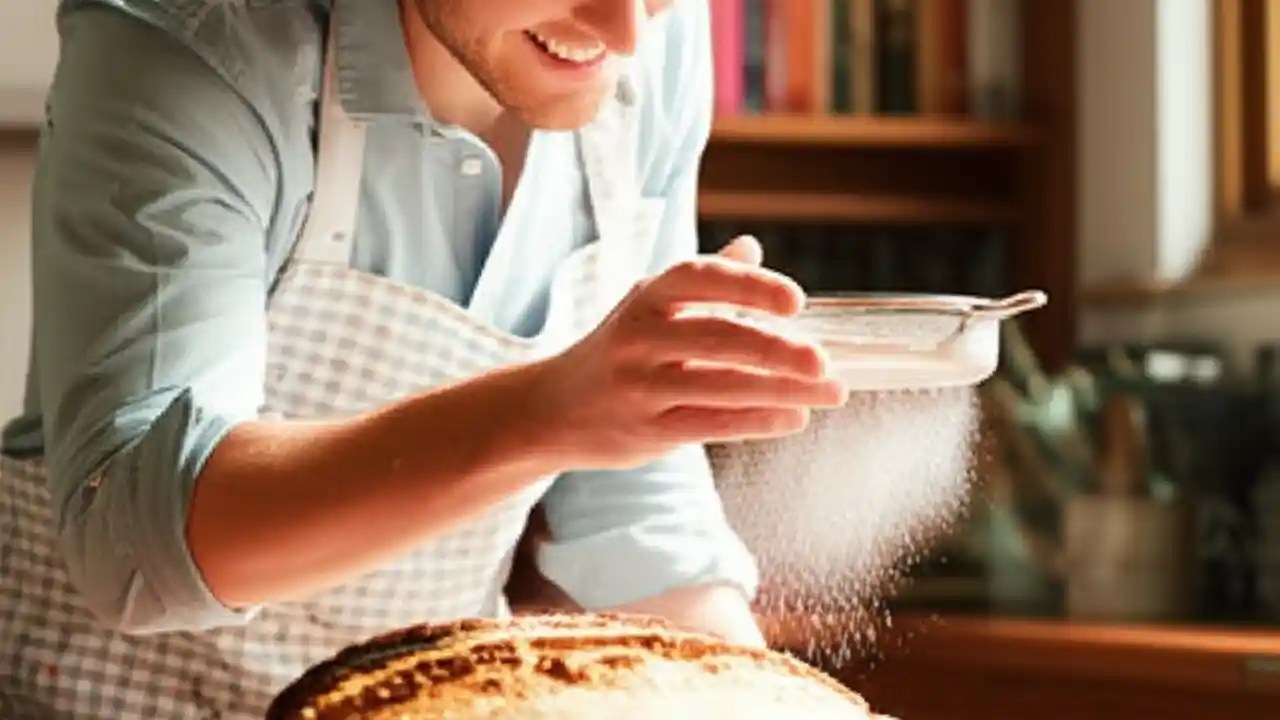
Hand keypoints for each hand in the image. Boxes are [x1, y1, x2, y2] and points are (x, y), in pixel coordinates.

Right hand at [524, 236, 846, 469]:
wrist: (549, 410)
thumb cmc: (616, 354)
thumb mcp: (648, 308)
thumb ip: (703, 283)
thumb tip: (752, 246)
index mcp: (647, 297)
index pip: (699, 278)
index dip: (748, 286)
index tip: (796, 301)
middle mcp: (640, 338)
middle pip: (717, 338)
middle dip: (776, 351)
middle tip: (825, 361)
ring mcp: (640, 386)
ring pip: (721, 387)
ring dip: (782, 391)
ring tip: (831, 393)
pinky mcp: (645, 431)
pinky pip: (708, 425)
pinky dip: (756, 421)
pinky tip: (793, 418)